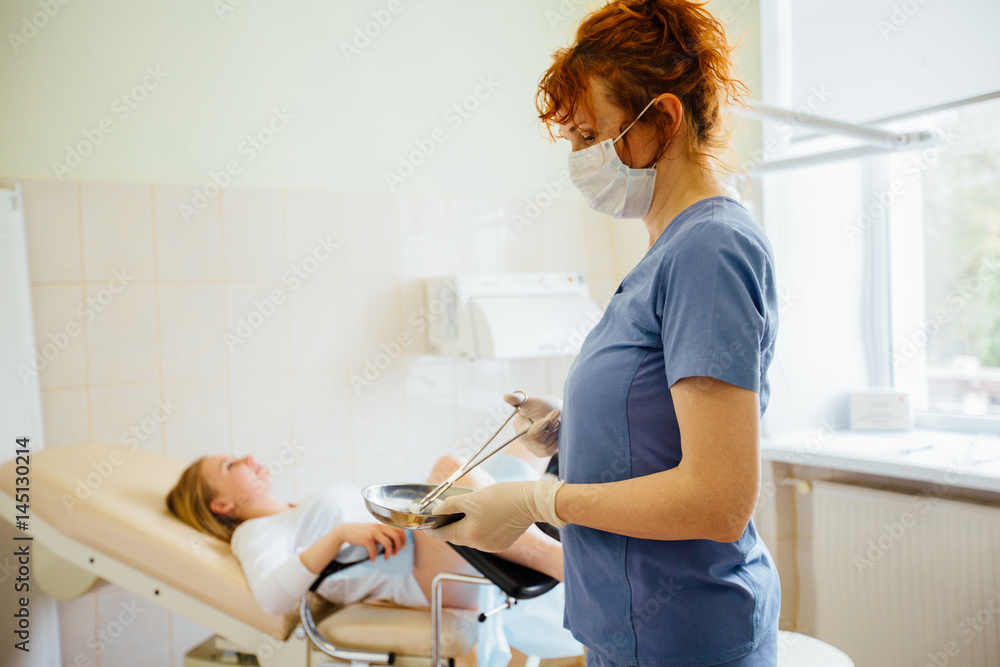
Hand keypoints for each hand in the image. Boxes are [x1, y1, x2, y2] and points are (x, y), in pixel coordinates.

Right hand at [336, 523, 405, 561]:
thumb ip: (382, 532)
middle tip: (395, 554)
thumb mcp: (373, 528)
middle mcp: (379, 527)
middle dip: (398, 547)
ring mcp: (373, 532)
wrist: (345, 530)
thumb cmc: (361, 531)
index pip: (399, 529)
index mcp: (383, 525)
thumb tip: (393, 542)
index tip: (402, 547)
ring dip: (388, 553)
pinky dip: (374, 556)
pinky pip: (374, 550)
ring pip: (388, 543)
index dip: (403, 539)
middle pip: (397, 536)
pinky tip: (372, 559)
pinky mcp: (366, 539)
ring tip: (385, 557)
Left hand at [425, 478, 565, 551]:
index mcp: (469, 535)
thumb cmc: (502, 498)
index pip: (442, 536)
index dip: (432, 529)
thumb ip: (450, 505)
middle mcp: (479, 545)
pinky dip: (480, 528)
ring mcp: (491, 546)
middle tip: (447, 511)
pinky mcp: (502, 543)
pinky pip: (484, 537)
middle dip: (451, 525)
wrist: (530, 502)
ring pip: (471, 536)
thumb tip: (436, 512)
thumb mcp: (471, 498)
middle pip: (457, 536)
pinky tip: (486, 515)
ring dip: (466, 526)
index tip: (426, 525)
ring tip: (470, 510)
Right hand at [504, 393, 561, 457]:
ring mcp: (533, 448)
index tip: (546, 420)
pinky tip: (557, 430)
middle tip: (557, 412)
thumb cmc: (541, 406)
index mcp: (519, 426)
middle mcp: (524, 440)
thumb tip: (506, 396)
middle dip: (549, 425)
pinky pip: (551, 449)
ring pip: (546, 443)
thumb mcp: (530, 401)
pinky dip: (556, 439)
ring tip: (557, 419)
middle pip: (538, 438)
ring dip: (554, 431)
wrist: (554, 414)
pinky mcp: (542, 453)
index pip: (525, 434)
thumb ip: (518, 399)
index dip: (537, 429)